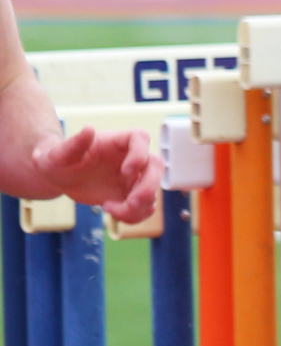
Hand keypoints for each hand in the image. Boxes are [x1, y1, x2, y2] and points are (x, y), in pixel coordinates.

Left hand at [31, 127, 161, 223]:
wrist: (61, 177)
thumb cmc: (59, 160)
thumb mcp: (60, 153)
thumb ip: (74, 143)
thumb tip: (88, 129)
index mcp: (118, 141)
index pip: (140, 138)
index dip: (140, 154)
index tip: (126, 172)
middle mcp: (132, 157)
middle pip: (155, 166)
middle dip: (148, 187)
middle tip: (130, 203)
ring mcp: (135, 177)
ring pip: (153, 190)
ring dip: (140, 206)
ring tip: (111, 210)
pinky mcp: (132, 195)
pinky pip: (145, 207)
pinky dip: (134, 215)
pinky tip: (112, 212)